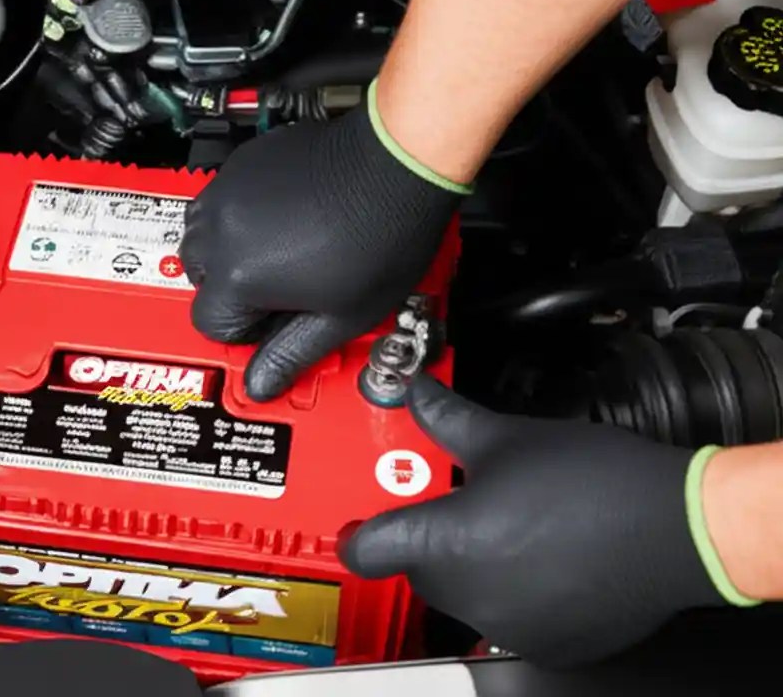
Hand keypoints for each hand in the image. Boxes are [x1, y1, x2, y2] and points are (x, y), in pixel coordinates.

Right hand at [179, 84, 463, 400]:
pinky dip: (237, 214)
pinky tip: (279, 220)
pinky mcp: (243, 164)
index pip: (208, 323)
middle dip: (229, 289)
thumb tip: (261, 383)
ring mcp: (229, 190)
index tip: (273, 323)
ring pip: (198, 233)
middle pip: (197, 276)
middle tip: (276, 288)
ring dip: (224, 250)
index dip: (244, 332)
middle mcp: (222, 229)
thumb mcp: (340, 316)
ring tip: (272, 254)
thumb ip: (291, 353)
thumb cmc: (381, 233)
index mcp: (240, 274)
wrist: (398, 164)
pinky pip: (219, 197)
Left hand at [341, 378, 728, 666]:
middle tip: (458, 505)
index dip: (358, 532)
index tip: (360, 524)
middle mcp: (470, 592)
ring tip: (512, 525)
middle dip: (428, 538)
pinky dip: (513, 594)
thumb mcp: (508, 437)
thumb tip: (418, 393)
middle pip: (417, 569)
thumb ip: (449, 418)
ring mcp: (508, 625)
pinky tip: (543, 558)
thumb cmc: (598, 482)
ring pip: (461, 596)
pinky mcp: (546, 645)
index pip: (367, 549)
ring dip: (472, 566)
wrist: (680, 527)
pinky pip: (507, 620)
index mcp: (448, 540)